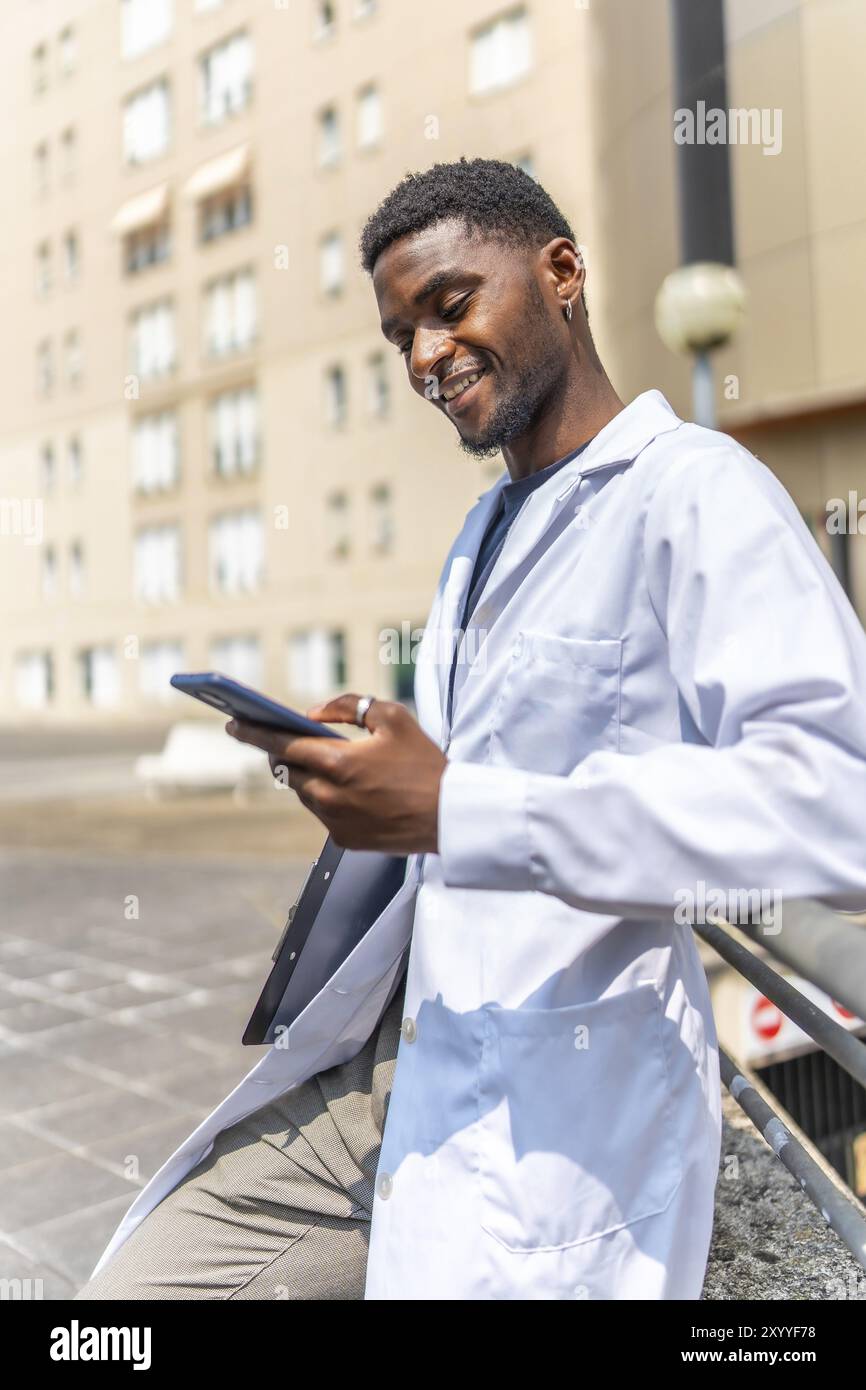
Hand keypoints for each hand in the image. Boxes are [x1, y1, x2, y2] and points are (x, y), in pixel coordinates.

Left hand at [225, 693, 446, 852]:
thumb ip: (347, 707)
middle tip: (285, 740)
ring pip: (303, 792)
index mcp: (338, 762)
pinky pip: (323, 813)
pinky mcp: (344, 840)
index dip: (254, 732)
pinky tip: (351, 789)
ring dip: (307, 776)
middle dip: (284, 753)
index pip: (281, 743)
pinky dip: (328, 798)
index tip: (234, 724)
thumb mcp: (392, 717)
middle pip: (286, 770)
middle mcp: (329, 795)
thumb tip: (313, 713)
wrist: (449, 815)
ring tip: (328, 763)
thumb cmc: (424, 764)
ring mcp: (334, 821)